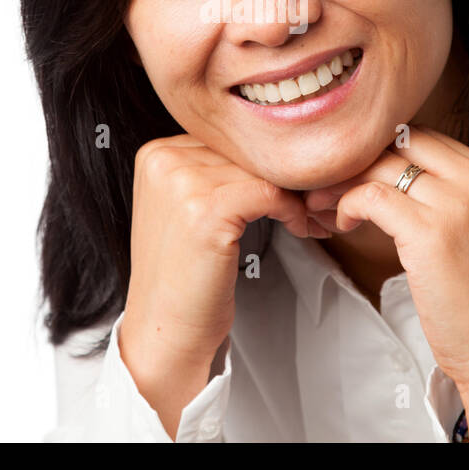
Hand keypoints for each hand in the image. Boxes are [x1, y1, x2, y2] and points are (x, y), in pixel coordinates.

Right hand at [119, 133, 318, 437]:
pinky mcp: (207, 209)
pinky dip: (291, 210)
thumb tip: (273, 149)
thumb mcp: (186, 209)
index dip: (263, 162)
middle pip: (246, 150)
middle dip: (283, 177)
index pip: (228, 139)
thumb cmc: (182, 277)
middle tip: (312, 202)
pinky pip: (270, 193)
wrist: (165, 331)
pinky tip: (296, 227)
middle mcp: (163, 160)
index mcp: (155, 153)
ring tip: (306, 217)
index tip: (290, 184)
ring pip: (263, 169)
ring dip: (293, 194)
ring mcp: (182, 182)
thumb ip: (214, 172)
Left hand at [302, 124, 468, 440]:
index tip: (357, 172)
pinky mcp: (431, 234)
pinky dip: (348, 204)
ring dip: (344, 182)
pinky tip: (344, 223)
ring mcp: (458, 205)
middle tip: (329, 182)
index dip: (385, 152)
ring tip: (323, 204)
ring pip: (383, 166)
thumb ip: (453, 196)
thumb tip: (395, 175)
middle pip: (403, 143)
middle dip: (360, 159)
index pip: (427, 140)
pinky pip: (372, 197)